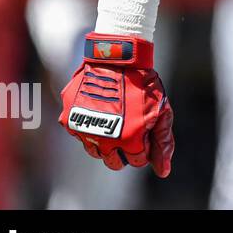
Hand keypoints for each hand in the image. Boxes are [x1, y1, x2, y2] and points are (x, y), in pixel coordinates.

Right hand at [58, 32, 173, 175]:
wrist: (116, 59)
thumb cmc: (144, 86)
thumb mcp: (161, 112)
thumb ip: (163, 143)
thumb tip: (163, 172)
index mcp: (128, 139)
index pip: (136, 160)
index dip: (143, 146)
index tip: (144, 130)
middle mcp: (103, 139)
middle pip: (113, 162)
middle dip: (124, 150)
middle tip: (130, 128)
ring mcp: (83, 130)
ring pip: (96, 151)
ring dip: (106, 142)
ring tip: (116, 119)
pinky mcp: (69, 120)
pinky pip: (81, 135)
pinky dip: (91, 127)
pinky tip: (101, 110)